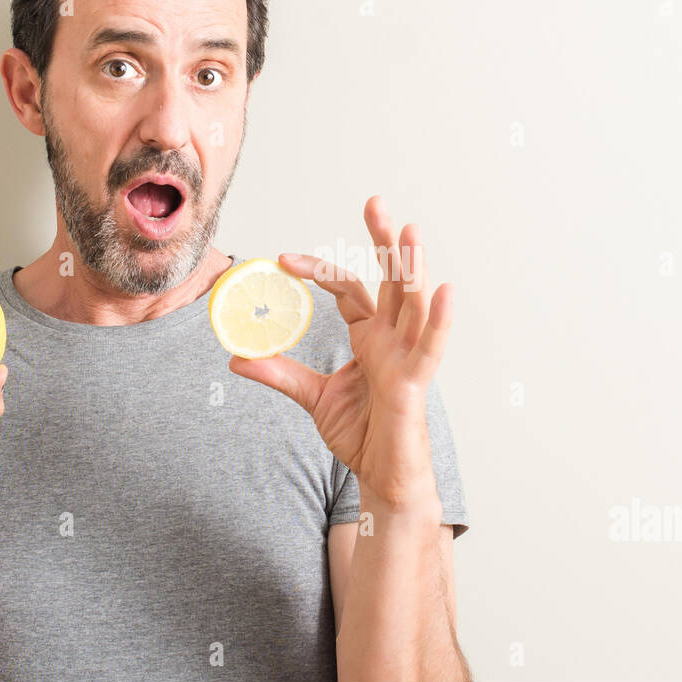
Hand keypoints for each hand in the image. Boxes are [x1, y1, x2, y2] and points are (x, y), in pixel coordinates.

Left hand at [229, 196, 453, 509]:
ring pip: (413, 304)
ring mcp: (407, 357)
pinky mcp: (416, 383)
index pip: (348, 290)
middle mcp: (393, 339)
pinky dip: (438, 320)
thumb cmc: (361, 435)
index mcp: (371, 337)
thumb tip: (236, 359)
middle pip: (390, 281)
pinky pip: (430, 348)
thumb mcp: (313, 398)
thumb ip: (281, 374)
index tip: (283, 259)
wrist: (382, 479)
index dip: (319, 271)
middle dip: (385, 242)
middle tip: (375, 202)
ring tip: (410, 231)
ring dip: (412, 267)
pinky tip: (444, 290)